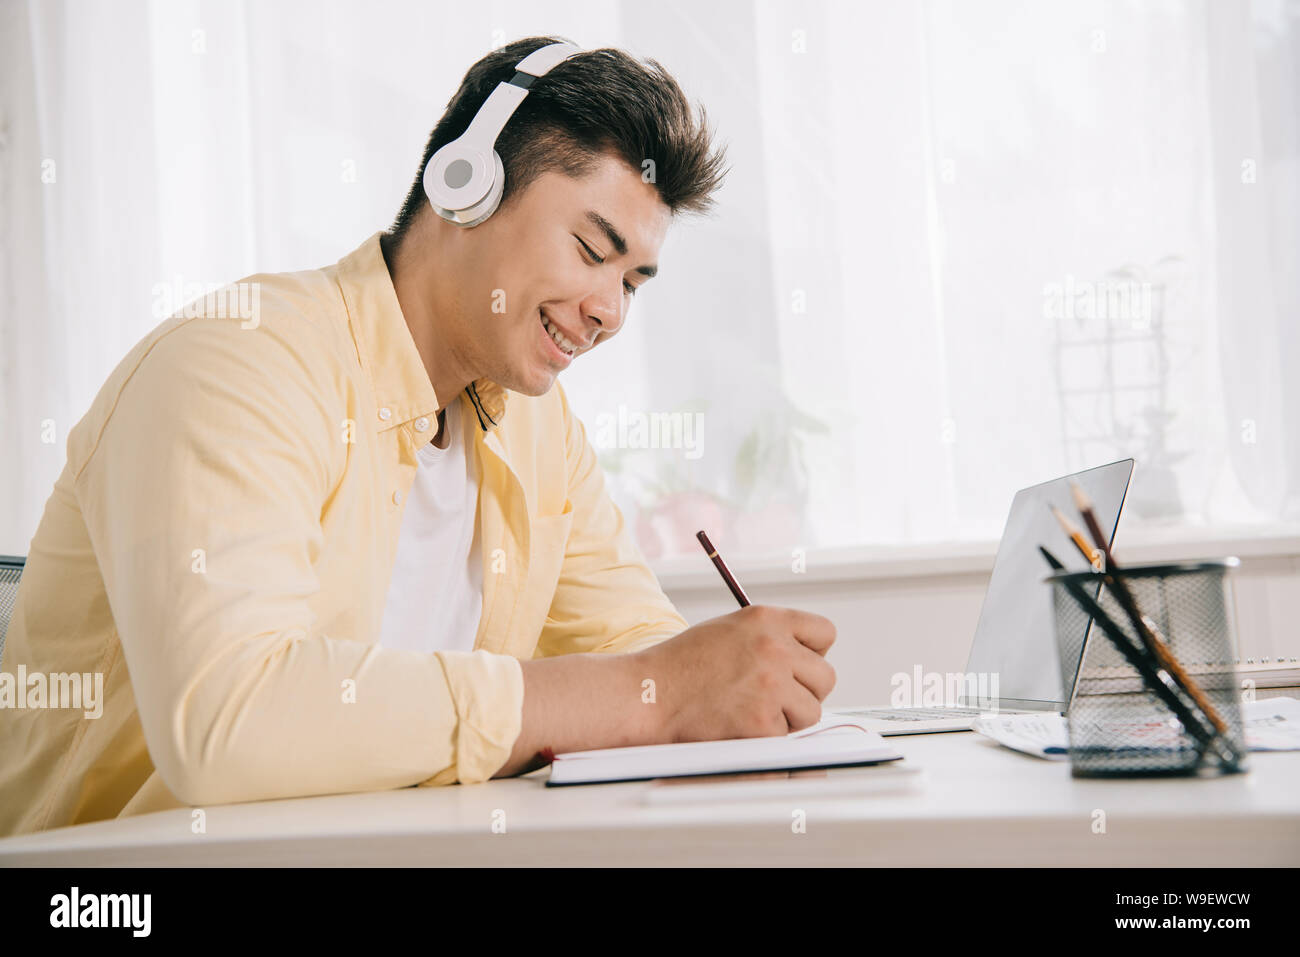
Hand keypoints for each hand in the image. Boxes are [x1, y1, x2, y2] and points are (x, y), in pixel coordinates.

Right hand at [634, 604, 836, 742]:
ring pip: (812, 710)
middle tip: (774, 697)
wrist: (649, 694)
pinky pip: (786, 736)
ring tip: (751, 710)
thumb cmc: (682, 665)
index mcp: (766, 618)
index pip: (825, 632)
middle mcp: (773, 647)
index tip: (798, 665)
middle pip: (826, 677)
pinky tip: (738, 724)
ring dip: (789, 717)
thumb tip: (807, 658)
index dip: (813, 653)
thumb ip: (770, 636)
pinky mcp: (763, 721)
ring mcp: (771, 685)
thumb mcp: (729, 629)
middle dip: (805, 691)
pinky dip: (767, 737)